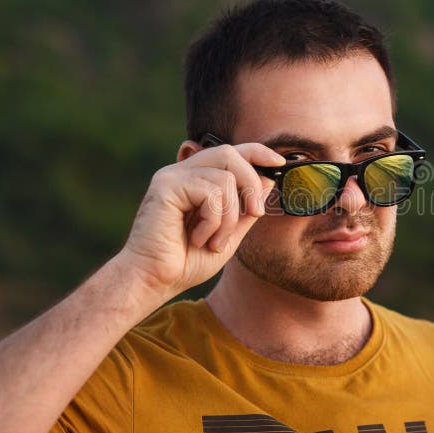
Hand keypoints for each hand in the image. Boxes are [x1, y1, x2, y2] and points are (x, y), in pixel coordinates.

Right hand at [117, 142, 285, 300]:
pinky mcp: (165, 186)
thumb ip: (246, 209)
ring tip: (216, 240)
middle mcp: (182, 172)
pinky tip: (199, 239)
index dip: (257, 152)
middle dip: (250, 184)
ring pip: (224, 178)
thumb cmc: (187, 261)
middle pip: (230, 154)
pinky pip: (210, 193)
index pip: (230, 151)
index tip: (278, 163)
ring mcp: (172, 176)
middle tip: (255, 214)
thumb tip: (268, 180)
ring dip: (230, 216)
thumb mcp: (229, 234)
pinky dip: (214, 221)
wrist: (155, 281)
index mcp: (196, 179)